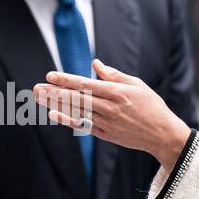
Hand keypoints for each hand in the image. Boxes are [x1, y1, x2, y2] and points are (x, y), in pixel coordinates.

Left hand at [34, 59, 191, 168]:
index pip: (86, 85)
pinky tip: (53, 114)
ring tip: (40, 98)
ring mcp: (107, 123)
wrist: (162, 135)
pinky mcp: (106, 135)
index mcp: (118, 93)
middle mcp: (110, 108)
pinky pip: (82, 126)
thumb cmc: (152, 106)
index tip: (50, 75)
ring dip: (56, 105)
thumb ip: (114, 75)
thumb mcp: (137, 85)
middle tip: (36, 88)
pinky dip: (67, 120)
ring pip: (77, 112)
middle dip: (55, 92)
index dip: (66, 80)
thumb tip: (95, 64)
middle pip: (77, 99)